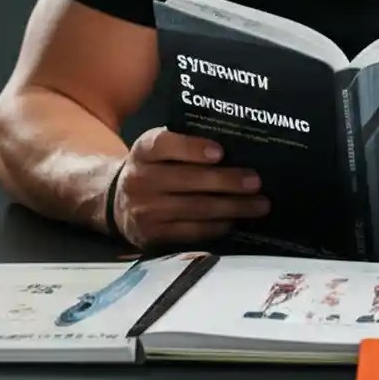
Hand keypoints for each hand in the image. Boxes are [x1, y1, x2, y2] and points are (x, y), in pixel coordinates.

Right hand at [111, 127, 269, 248]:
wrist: (118, 204)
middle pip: (188, 180)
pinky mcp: (152, 235)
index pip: (165, 145)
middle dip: (227, 181)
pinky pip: (192, 231)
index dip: (192, 148)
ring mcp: (145, 210)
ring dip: (233, 207)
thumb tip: (239, 147)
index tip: (220, 152)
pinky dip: (218, 226)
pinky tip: (236, 221)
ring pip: (196, 208)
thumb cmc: (155, 169)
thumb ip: (187, 145)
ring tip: (260, 205)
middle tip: (256, 182)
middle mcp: (139, 179)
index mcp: (144, 150)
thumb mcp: (160, 151)